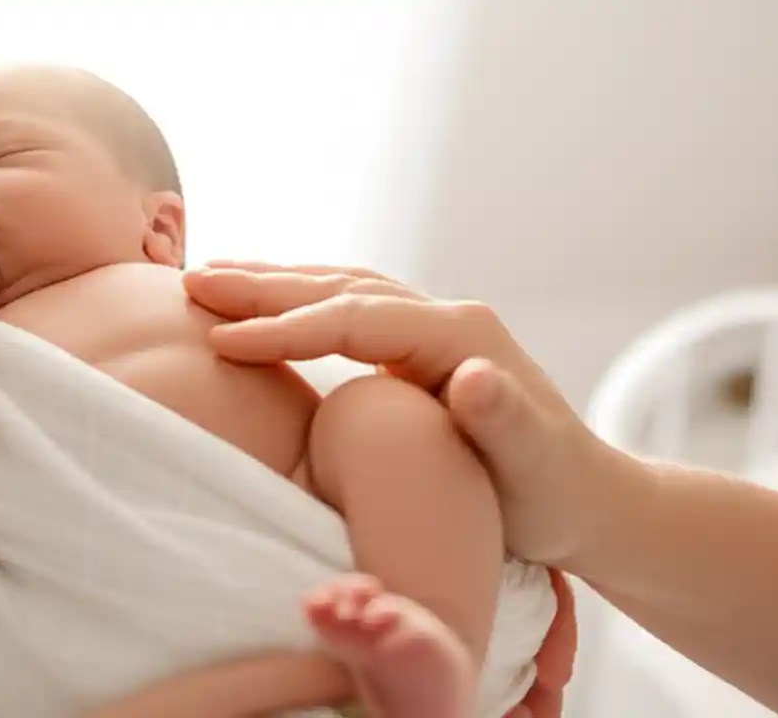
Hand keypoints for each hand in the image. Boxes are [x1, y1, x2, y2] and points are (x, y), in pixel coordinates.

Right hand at [183, 261, 615, 567]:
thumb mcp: (535, 467)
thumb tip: (471, 375)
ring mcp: (436, 330)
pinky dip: (303, 302)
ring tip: (210, 281)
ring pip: (343, 289)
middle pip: (342, 288)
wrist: (587, 498)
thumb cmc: (555, 495)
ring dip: (277, 284)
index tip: (222, 338)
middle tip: (189, 284)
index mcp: (462, 337)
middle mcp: (447, 320)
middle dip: (265, 286)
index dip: (288, 327)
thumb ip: (505, 420)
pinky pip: (350, 312)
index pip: (356, 319)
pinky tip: (271, 309)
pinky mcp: (424, 351)